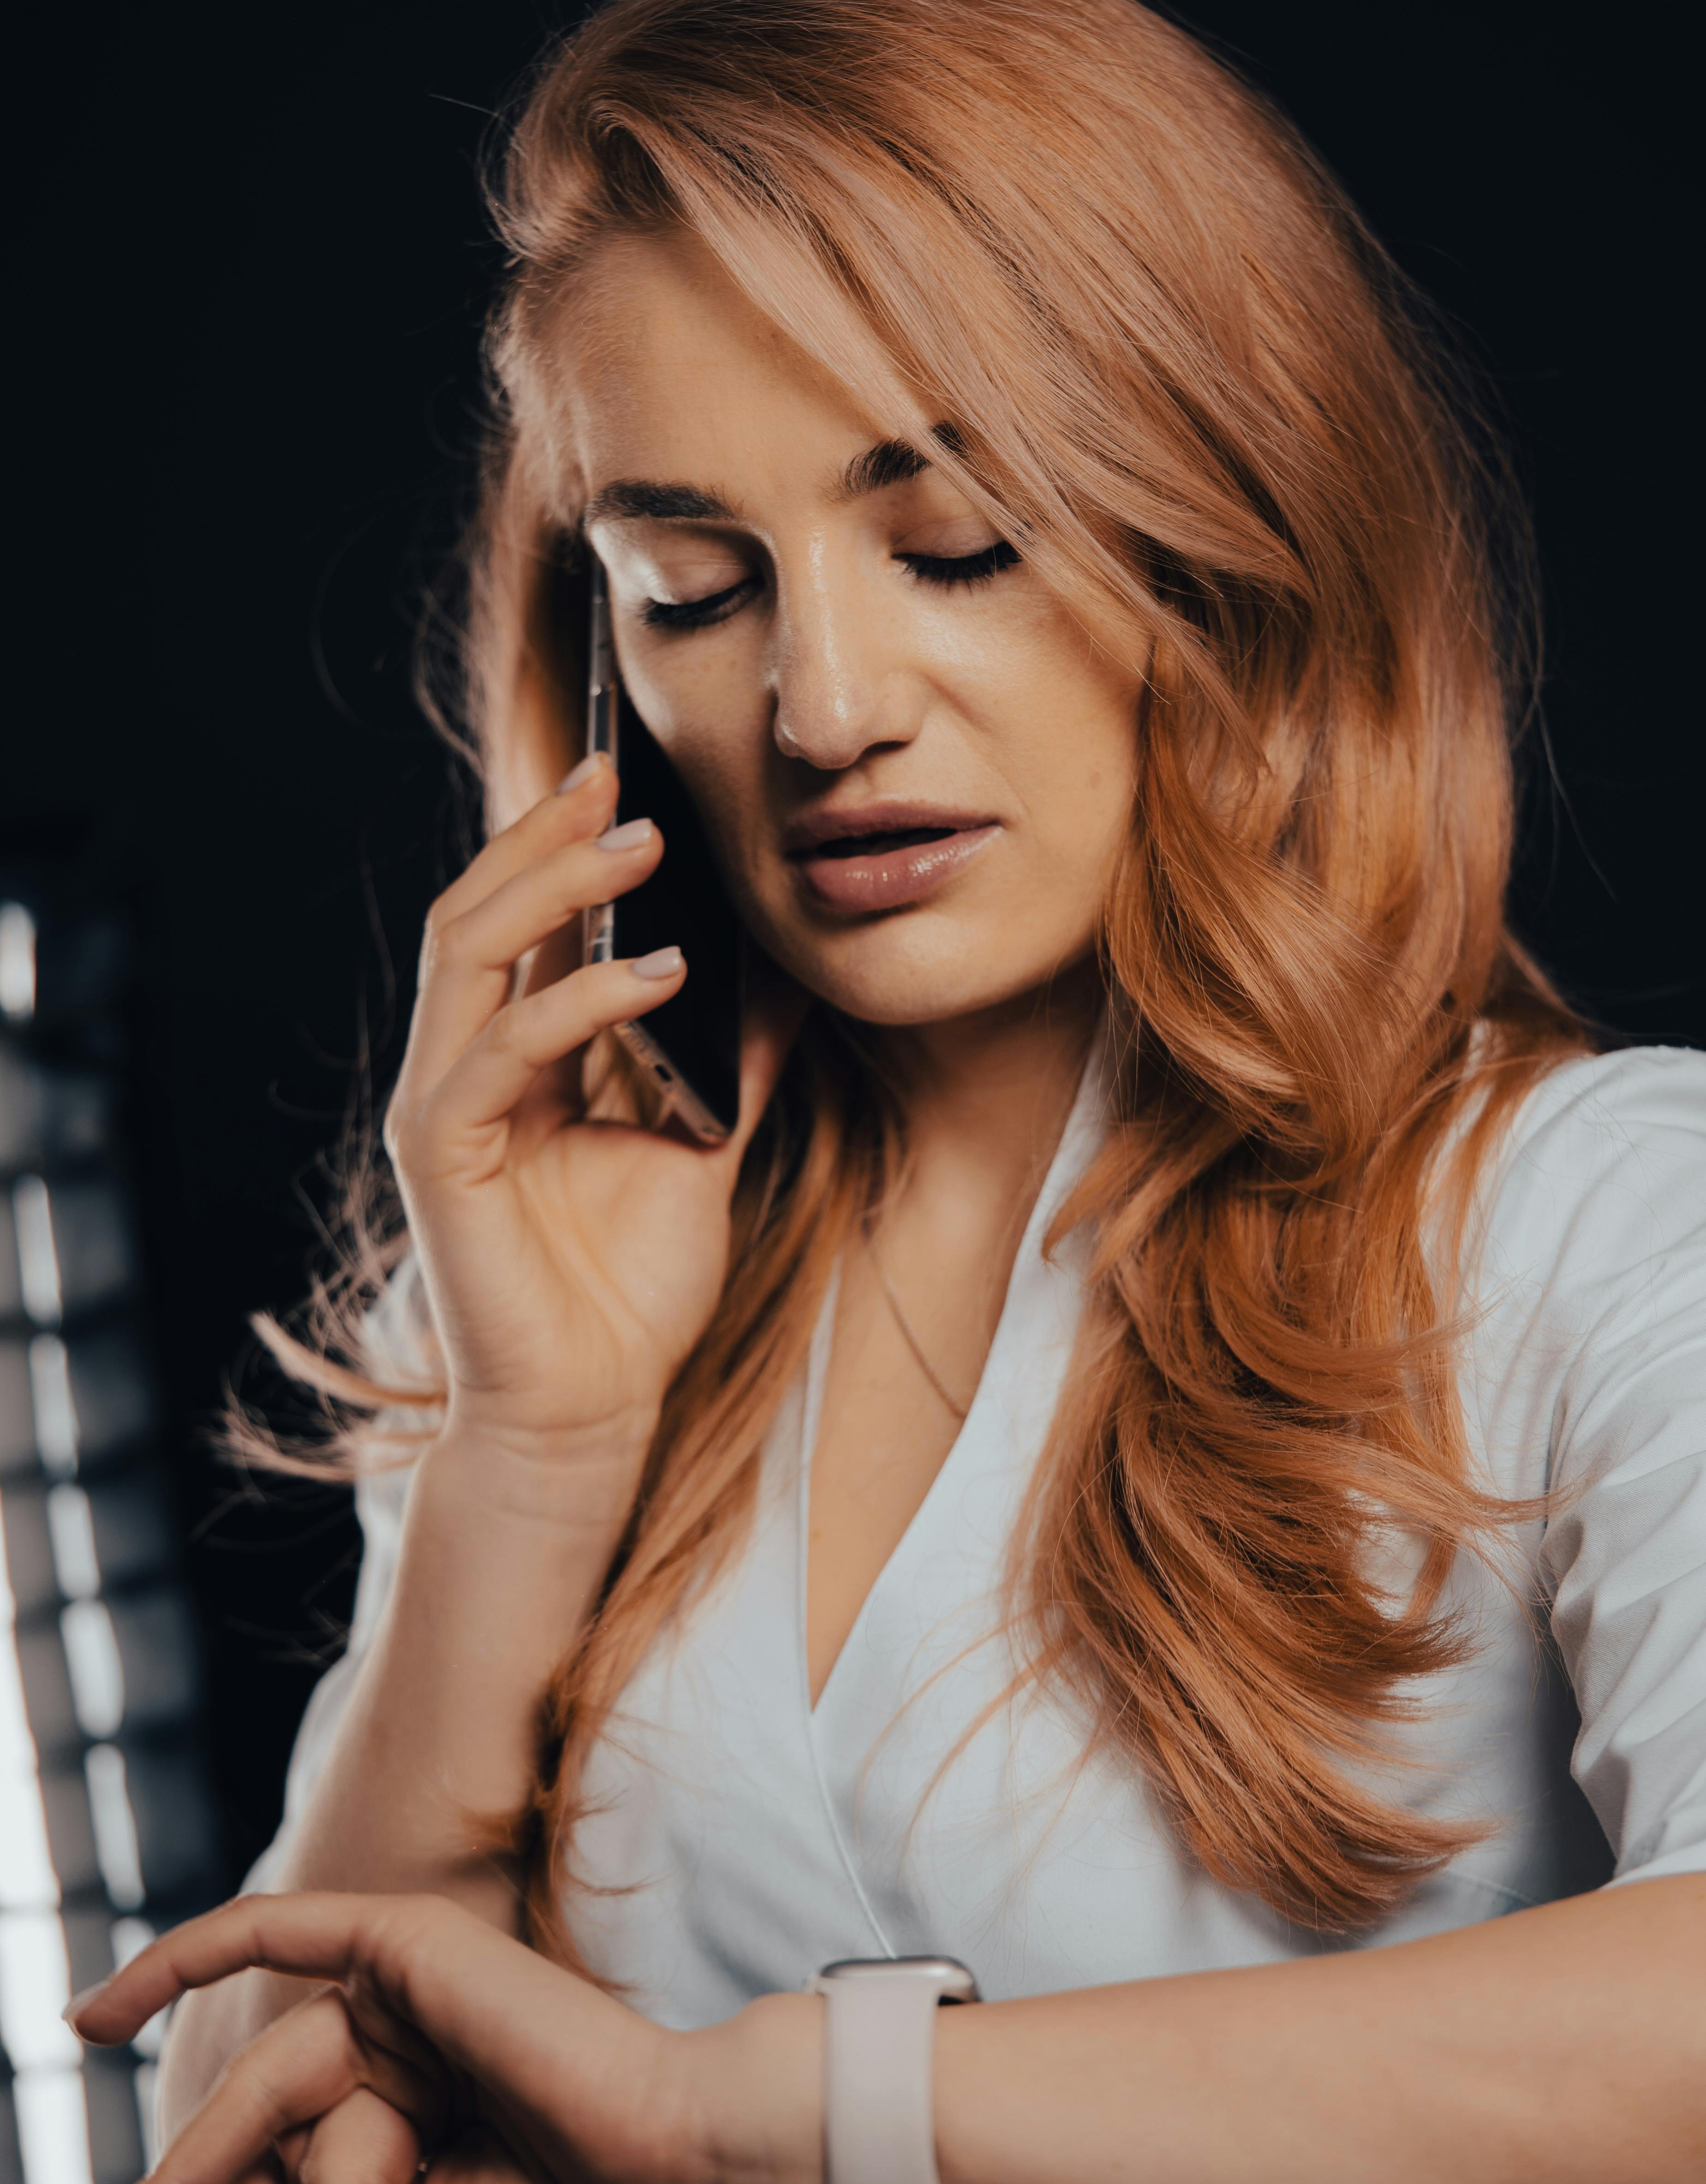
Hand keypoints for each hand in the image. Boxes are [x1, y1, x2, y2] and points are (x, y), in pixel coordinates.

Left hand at [70, 1895, 823, 2183]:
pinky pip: (274, 1933)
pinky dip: (187, 1954)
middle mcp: (407, 2046)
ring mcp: (407, 1992)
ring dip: (233, 2178)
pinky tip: (103, 2011)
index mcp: (419, 2116)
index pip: (288, 2163)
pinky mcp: (406, 1945)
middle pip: (261, 2117)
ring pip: (274, 2086)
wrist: (662, 2178)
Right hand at [383, 754, 796, 1472]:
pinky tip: (656, 974)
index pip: (518, 922)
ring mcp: (443, 1105)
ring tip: (643, 843)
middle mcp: (465, 1068)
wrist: (594, 1409)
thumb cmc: (631, 1291)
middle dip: (546, 836)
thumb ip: (731, 1060)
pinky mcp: (440, 1154)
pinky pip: (501, 1050)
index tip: (626, 775)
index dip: (561, 844)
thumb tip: (787, 974)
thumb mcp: (703, 1146)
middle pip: (477, 912)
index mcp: (514, 1061)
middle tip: (619, 777)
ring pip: (470, 953)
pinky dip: (579, 1003)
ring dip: (555, 886)